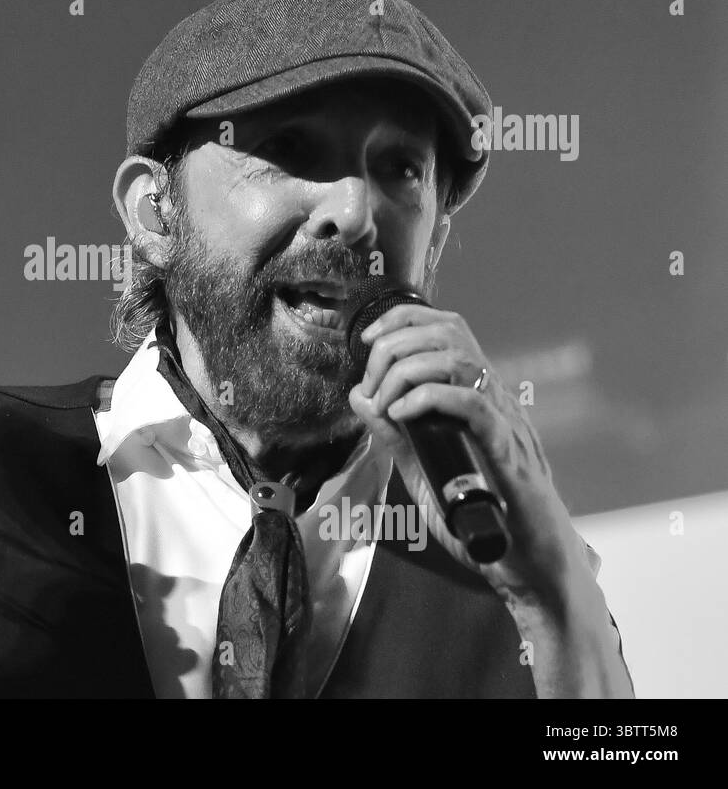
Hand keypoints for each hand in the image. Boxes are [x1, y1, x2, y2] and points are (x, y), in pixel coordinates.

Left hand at [345, 304, 597, 617]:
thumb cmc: (483, 522)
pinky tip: (401, 414)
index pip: (448, 329)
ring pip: (459, 360)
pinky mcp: (509, 451)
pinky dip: (429, 398)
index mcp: (478, 398)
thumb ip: (394, 435)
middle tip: (371, 382)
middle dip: (396, 346)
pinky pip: (472, 404)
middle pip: (449, 334)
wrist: (529, 568)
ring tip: (384, 400)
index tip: (369, 340)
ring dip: (407, 370)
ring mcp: (506, 422)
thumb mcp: (422, 471)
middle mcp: (496, 400)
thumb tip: (360, 397)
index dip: (405, 321)